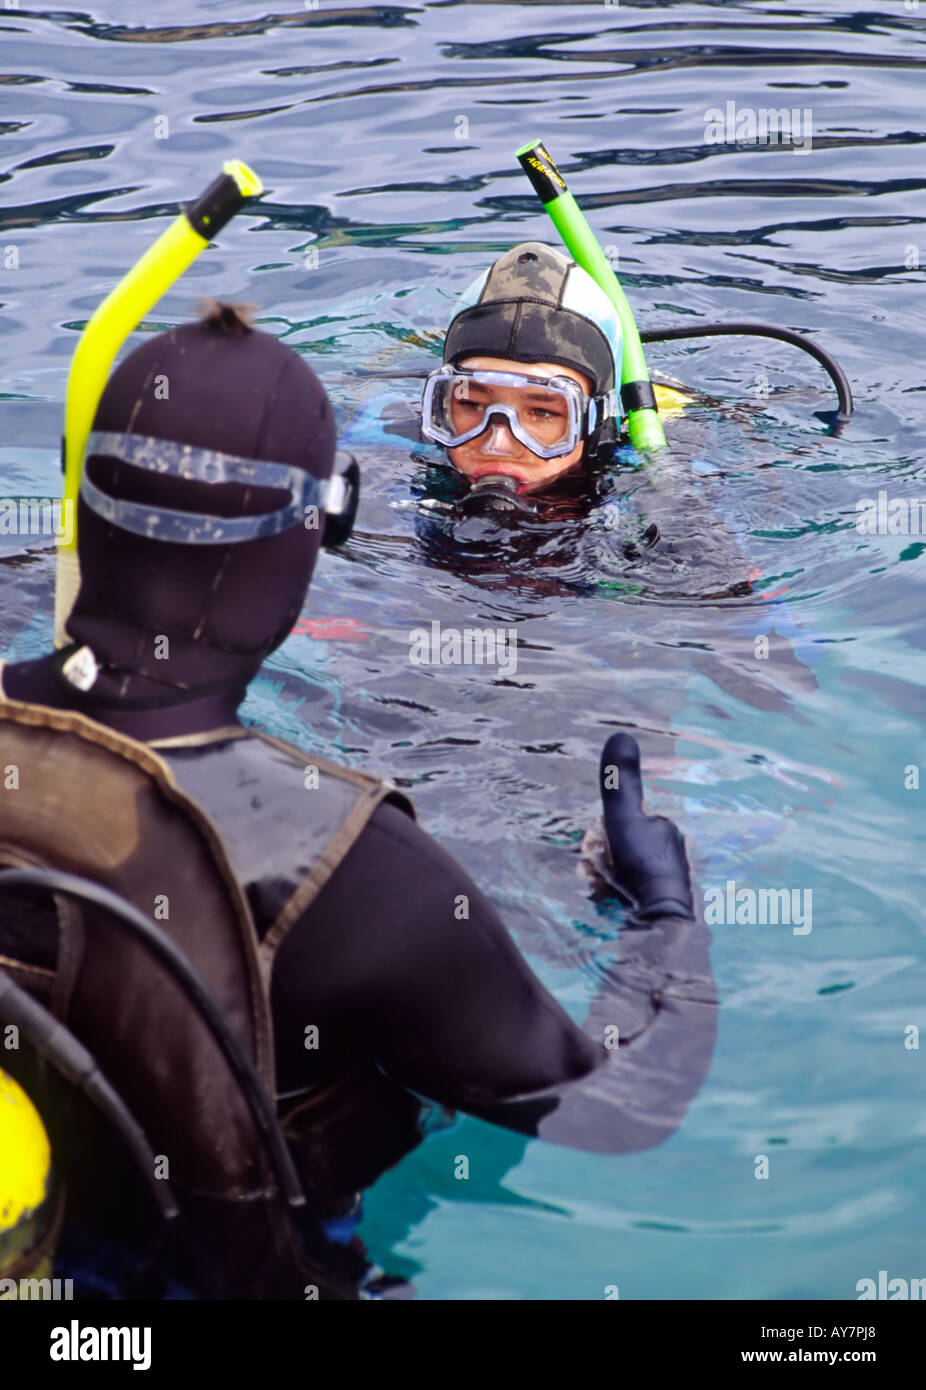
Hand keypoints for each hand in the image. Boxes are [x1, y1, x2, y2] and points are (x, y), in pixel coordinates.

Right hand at [599, 733, 693, 920]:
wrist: (662, 920)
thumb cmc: (644, 867)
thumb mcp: (624, 820)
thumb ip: (619, 782)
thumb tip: (619, 732)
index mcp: (663, 826)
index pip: (620, 822)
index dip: (600, 834)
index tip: (596, 850)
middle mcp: (671, 849)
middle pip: (621, 848)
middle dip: (603, 860)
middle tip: (598, 876)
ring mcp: (670, 878)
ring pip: (625, 873)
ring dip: (607, 881)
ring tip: (604, 894)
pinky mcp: (666, 903)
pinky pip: (634, 894)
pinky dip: (619, 898)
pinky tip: (613, 906)